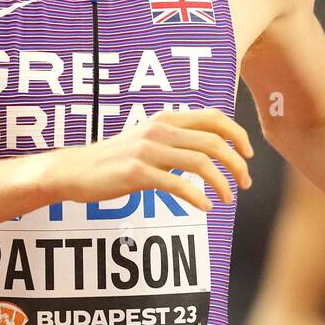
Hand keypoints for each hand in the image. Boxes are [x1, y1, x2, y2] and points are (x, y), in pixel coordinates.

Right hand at [31, 108, 253, 211]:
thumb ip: (176, 141)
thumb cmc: (115, 159)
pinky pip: (178, 185)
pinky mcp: (137, 173)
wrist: (75, 170)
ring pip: (201, 163)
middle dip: (236, 163)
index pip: (213, 117)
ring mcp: (147, 150)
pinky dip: (197, 198)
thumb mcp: (148, 140)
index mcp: (165, 119)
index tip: (248, 154)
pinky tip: (205, 208)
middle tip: (244, 183)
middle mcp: (159, 130)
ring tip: (227, 198)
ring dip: (222, 183)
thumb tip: (210, 150)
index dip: (238, 133)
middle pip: (214, 141)